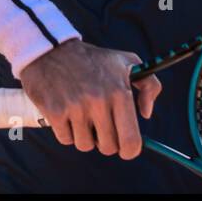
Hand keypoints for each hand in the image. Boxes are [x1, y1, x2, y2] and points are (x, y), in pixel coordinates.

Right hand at [18, 41, 161, 159]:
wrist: (51, 50)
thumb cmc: (93, 60)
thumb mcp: (127, 62)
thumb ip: (149, 85)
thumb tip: (146, 114)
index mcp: (119, 91)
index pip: (130, 140)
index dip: (129, 150)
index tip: (125, 146)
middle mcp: (98, 101)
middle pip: (108, 147)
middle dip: (105, 140)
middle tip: (101, 125)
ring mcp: (75, 107)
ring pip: (85, 145)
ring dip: (84, 136)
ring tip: (82, 115)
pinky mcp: (54, 112)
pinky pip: (66, 139)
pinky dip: (67, 131)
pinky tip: (67, 113)